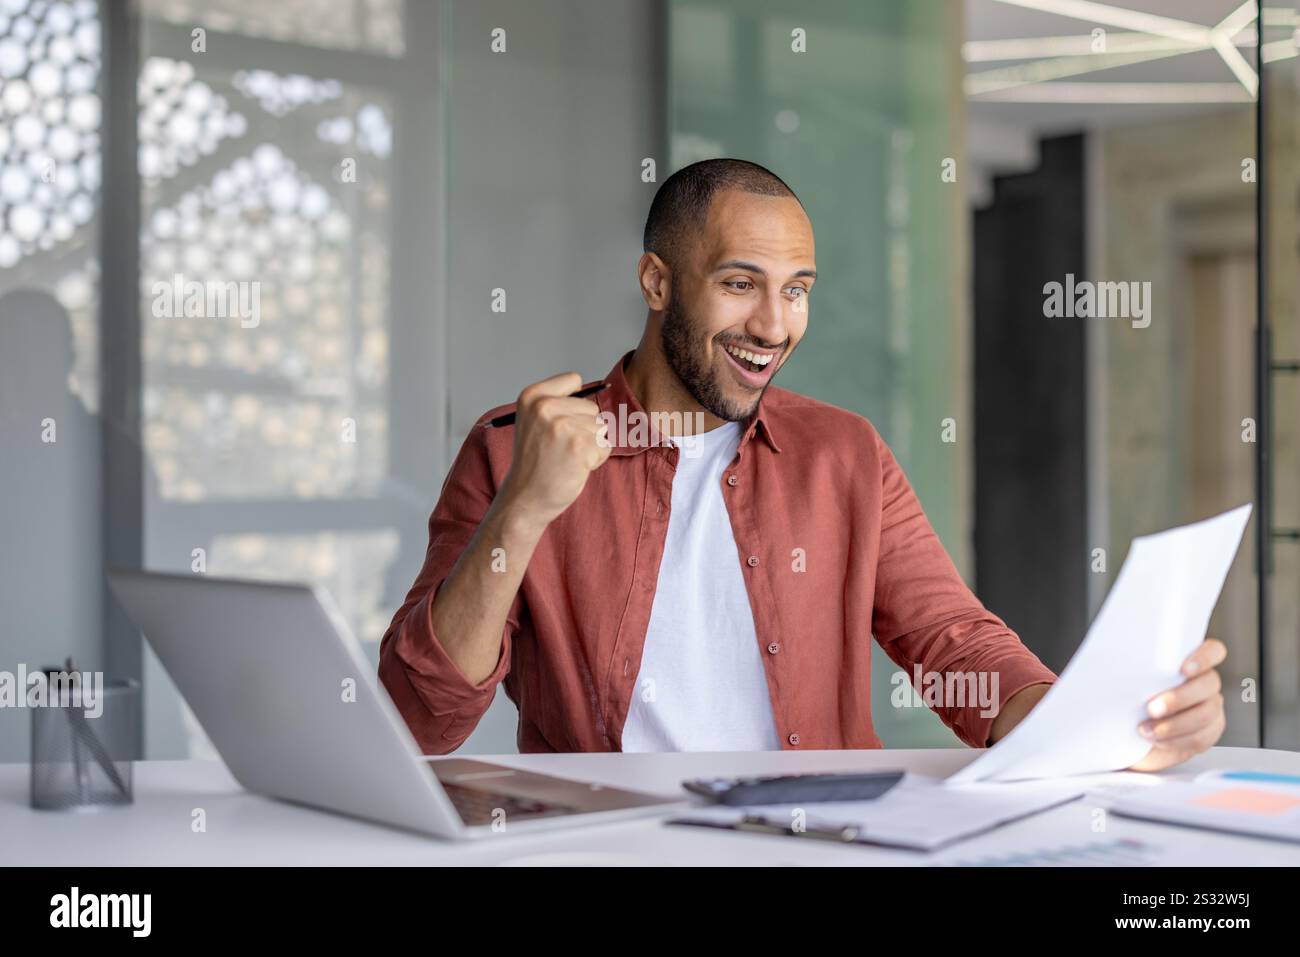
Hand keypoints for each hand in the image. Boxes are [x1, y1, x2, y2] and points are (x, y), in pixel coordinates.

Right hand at [496, 372, 611, 530]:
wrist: (525, 497)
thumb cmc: (535, 462)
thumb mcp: (536, 422)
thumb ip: (560, 404)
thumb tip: (604, 388)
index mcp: (532, 396)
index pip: (573, 379)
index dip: (575, 405)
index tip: (559, 424)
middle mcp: (544, 407)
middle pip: (592, 408)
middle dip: (584, 430)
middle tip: (560, 449)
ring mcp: (562, 426)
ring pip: (600, 428)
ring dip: (590, 446)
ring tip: (566, 458)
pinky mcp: (579, 446)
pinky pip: (604, 446)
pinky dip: (595, 460)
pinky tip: (573, 468)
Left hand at [1127, 637, 1226, 771]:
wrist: (1127, 733)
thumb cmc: (1128, 700)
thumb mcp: (1130, 680)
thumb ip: (1139, 668)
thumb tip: (1124, 660)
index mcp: (1190, 662)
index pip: (1213, 651)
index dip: (1204, 657)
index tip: (1183, 669)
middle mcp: (1205, 683)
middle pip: (1209, 684)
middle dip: (1179, 698)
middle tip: (1152, 708)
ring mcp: (1210, 708)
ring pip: (1205, 714)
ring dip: (1173, 725)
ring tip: (1147, 729)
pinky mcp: (1208, 733)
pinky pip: (1199, 738)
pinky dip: (1175, 741)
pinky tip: (1156, 739)